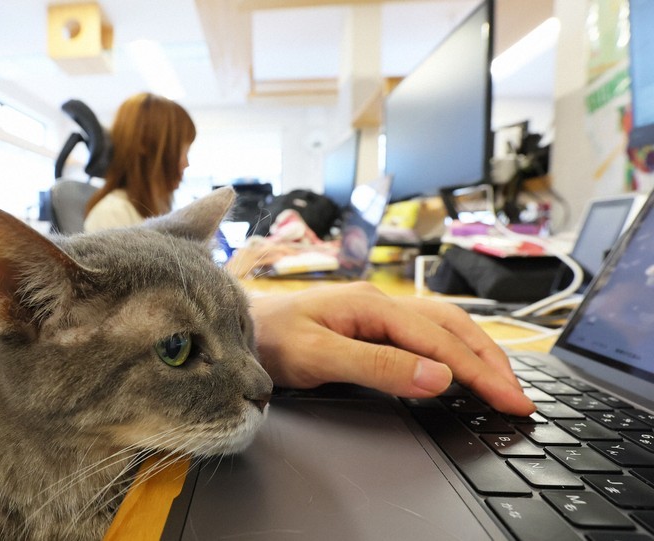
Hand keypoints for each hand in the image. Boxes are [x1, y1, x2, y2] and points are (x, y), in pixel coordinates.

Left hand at [249, 282, 534, 415]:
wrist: (239, 327)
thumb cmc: (270, 338)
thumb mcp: (319, 356)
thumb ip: (377, 365)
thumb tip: (436, 376)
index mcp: (373, 306)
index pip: (441, 340)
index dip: (479, 372)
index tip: (510, 399)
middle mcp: (381, 302)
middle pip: (453, 325)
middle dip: (490, 360)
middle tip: (519, 396)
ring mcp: (376, 310)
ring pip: (443, 324)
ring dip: (477, 351)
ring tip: (502, 380)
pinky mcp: (370, 322)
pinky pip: (425, 331)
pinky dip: (454, 348)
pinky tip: (461, 362)